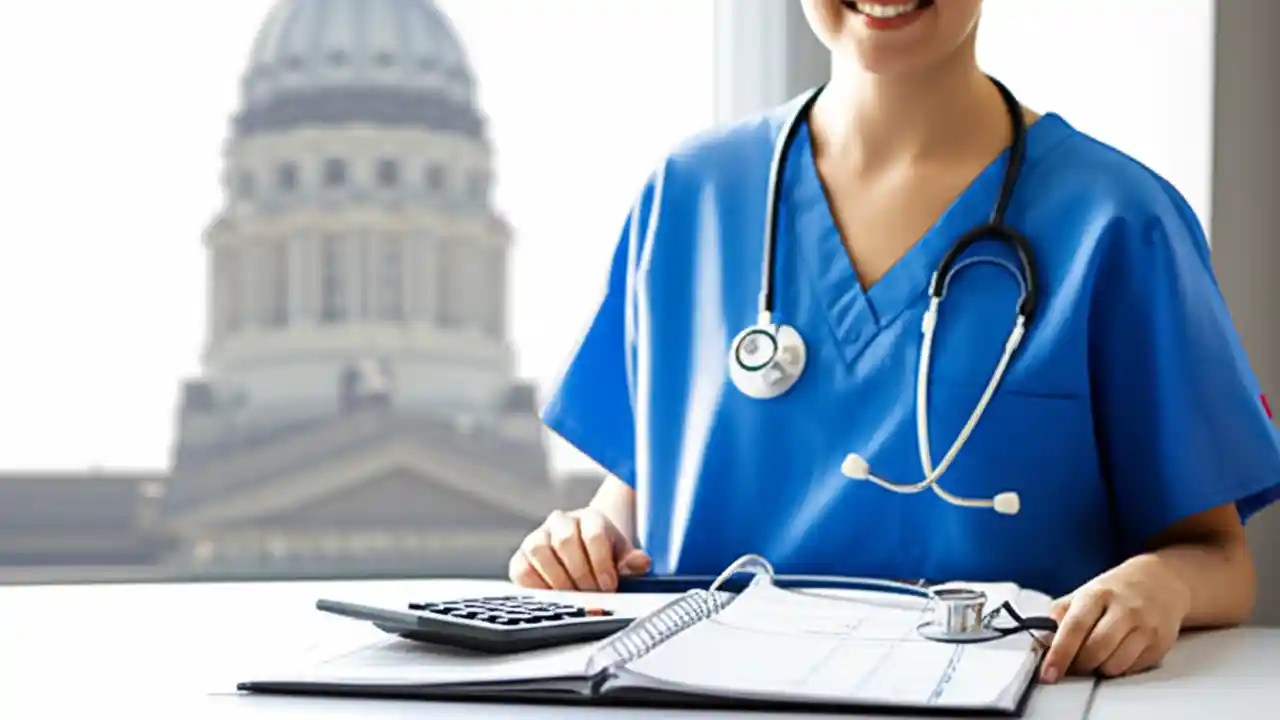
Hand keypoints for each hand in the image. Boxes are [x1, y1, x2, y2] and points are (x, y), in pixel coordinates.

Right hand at [508, 508, 651, 591]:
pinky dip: (536, 586)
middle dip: (581, 574)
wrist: (583, 556)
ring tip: (572, 597)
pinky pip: (521, 569)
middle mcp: (560, 522)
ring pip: (539, 551)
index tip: (609, 586)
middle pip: (566, 541)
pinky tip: (553, 597)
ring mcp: (537, 537)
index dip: (602, 562)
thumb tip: (640, 562)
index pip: (594, 533)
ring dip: (558, 579)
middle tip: (591, 595)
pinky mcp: (521, 557)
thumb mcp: (623, 558)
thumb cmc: (604, 557)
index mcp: (590, 518)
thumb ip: (632, 561)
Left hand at [1040, 555, 1190, 682]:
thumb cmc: (1115, 591)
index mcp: (1096, 595)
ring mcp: (1145, 626)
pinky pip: (1133, 670)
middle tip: (1074, 663)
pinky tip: (1117, 654)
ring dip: (1100, 669)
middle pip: (1095, 651)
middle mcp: (1123, 609)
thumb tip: (1042, 640)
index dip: (1059, 654)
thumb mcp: (1083, 593)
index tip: (1048, 673)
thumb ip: (1060, 614)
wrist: (1161, 581)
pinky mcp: (1161, 643)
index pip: (1074, 627)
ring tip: (1097, 656)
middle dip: (1079, 665)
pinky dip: (1119, 669)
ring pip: (1114, 665)